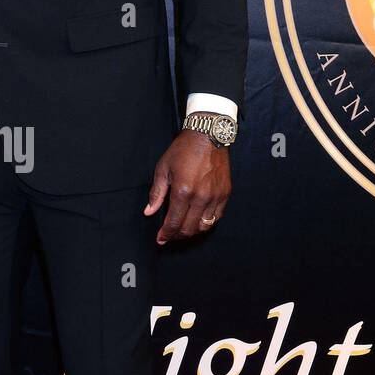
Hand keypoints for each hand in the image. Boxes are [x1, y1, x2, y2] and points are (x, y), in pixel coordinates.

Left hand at [144, 130, 230, 244]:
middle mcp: (200, 197)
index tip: (160, 239)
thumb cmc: (184, 149)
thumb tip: (149, 211)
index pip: (173, 222)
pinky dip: (206, 223)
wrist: (208, 135)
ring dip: (192, 232)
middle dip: (177, 235)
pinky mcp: (225, 194)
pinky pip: (217, 217)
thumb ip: (156, 193)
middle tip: (170, 235)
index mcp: (183, 191)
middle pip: (189, 228)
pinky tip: (198, 220)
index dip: (166, 234)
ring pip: (204, 226)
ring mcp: (215, 196)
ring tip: (183, 229)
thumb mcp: (163, 169)